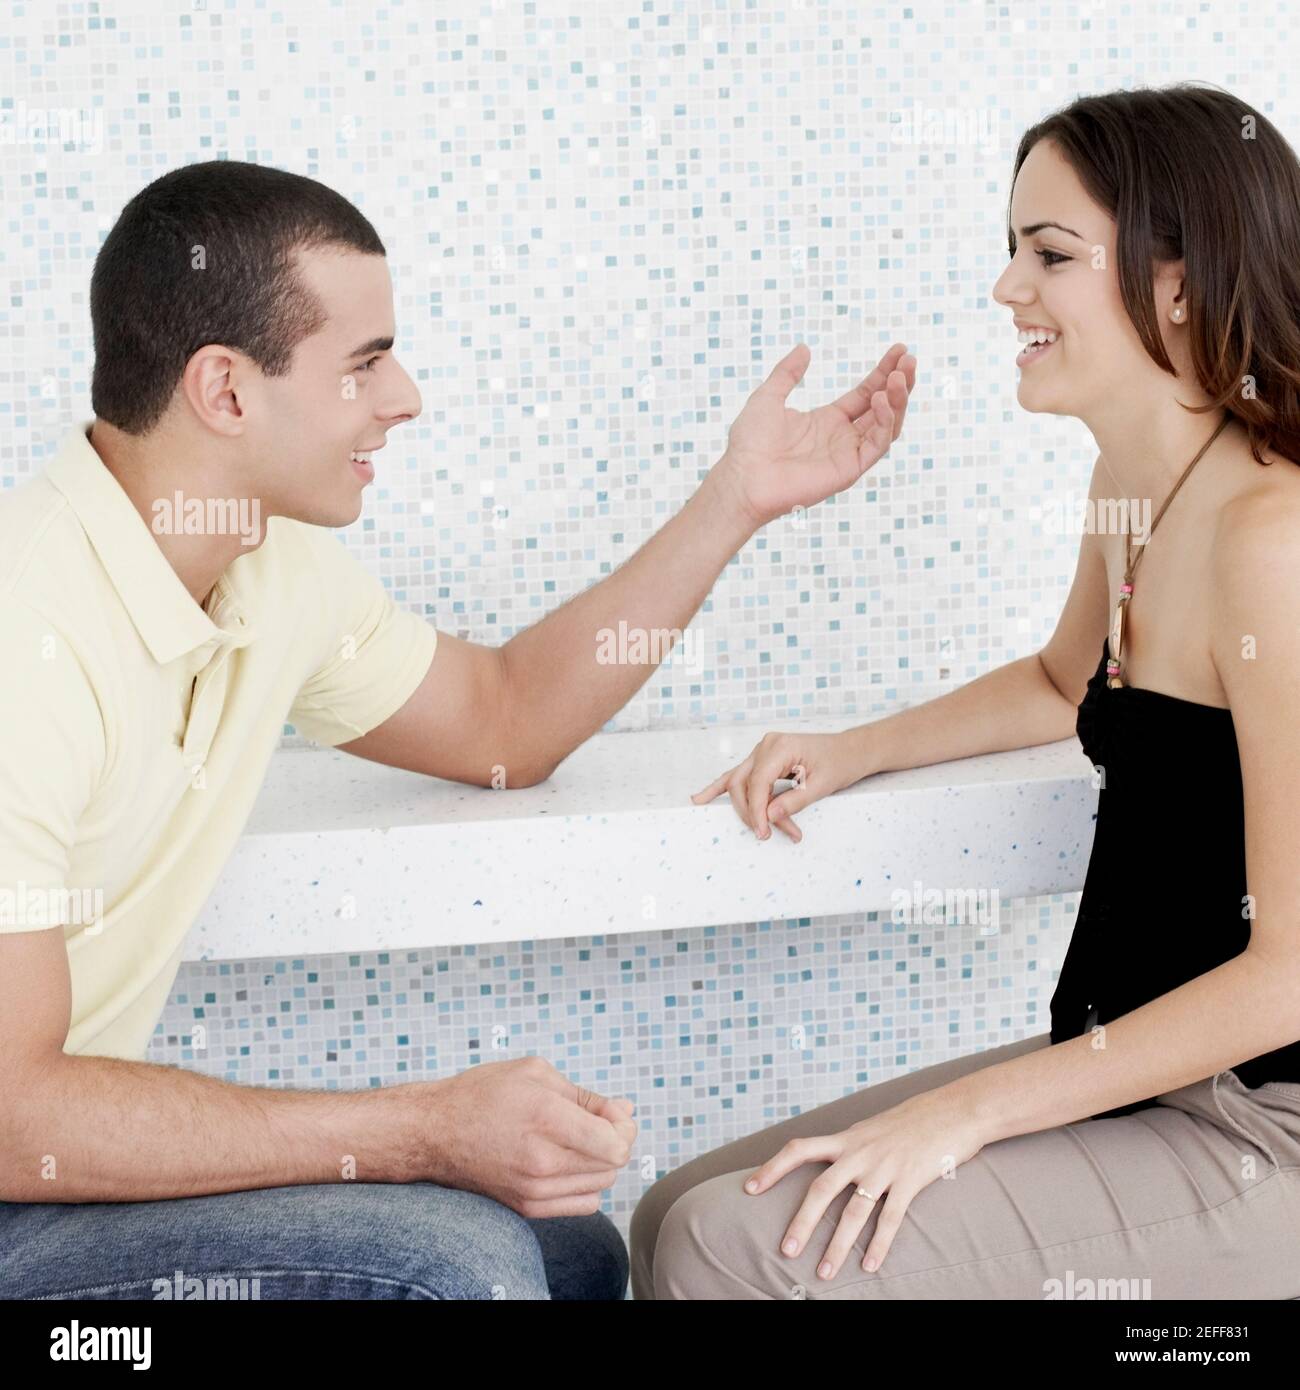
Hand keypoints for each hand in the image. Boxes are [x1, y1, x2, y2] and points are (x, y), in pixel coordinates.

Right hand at [420, 1056, 636, 1217]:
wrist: (435, 1132)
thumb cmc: (483, 1094)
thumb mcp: (536, 1073)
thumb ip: (586, 1096)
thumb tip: (625, 1111)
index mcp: (546, 1117)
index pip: (616, 1144)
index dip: (623, 1125)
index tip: (609, 1111)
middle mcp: (543, 1160)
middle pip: (613, 1164)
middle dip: (614, 1139)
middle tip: (593, 1120)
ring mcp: (534, 1190)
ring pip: (601, 1183)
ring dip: (600, 1160)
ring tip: (575, 1139)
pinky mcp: (527, 1208)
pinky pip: (584, 1203)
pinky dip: (586, 1183)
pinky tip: (567, 1162)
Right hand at [689, 730, 857, 841]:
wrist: (851, 751)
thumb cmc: (840, 762)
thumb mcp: (823, 784)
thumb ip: (795, 801)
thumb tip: (768, 816)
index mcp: (780, 746)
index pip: (757, 782)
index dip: (757, 810)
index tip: (763, 831)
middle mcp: (766, 745)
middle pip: (743, 783)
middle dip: (754, 813)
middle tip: (769, 835)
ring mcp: (762, 751)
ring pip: (740, 783)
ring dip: (747, 809)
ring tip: (757, 830)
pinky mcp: (763, 760)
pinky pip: (740, 776)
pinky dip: (721, 788)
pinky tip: (701, 798)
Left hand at [709, 341, 916, 529]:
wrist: (743, 477)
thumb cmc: (750, 444)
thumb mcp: (768, 397)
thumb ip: (787, 373)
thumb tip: (803, 349)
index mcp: (828, 420)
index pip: (866, 393)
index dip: (883, 372)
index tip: (899, 350)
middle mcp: (842, 437)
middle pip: (883, 407)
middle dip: (899, 383)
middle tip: (908, 360)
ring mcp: (848, 454)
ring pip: (887, 426)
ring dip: (898, 400)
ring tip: (899, 378)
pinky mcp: (849, 470)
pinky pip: (877, 445)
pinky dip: (885, 423)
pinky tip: (882, 401)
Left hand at [742, 1086, 983, 1279]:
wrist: (954, 1109)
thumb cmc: (912, 1120)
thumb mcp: (872, 1127)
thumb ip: (849, 1145)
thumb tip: (828, 1158)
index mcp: (847, 1138)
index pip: (799, 1150)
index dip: (772, 1168)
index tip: (749, 1188)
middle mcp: (860, 1153)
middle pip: (821, 1189)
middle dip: (801, 1222)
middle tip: (786, 1250)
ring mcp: (885, 1167)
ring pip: (854, 1212)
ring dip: (837, 1246)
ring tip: (824, 1272)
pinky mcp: (910, 1181)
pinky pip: (890, 1218)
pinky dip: (879, 1245)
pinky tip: (869, 1266)